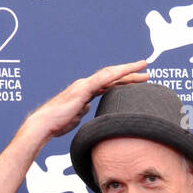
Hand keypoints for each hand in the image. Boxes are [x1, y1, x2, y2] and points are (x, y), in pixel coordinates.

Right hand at [29, 60, 149, 138]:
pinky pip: (101, 80)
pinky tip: (125, 72)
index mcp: (86, 91)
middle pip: (112, 76)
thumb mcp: (75, 116)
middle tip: (147, 72)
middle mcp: (87, 84)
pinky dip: (114, 75)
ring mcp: (84, 85)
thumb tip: (89, 108)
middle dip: (130, 74)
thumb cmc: (58, 123)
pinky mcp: (82, 90)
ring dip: (127, 71)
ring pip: (109, 74)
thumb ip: (83, 109)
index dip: (124, 81)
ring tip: (143, 68)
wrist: (45, 124)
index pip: (109, 84)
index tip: (138, 81)